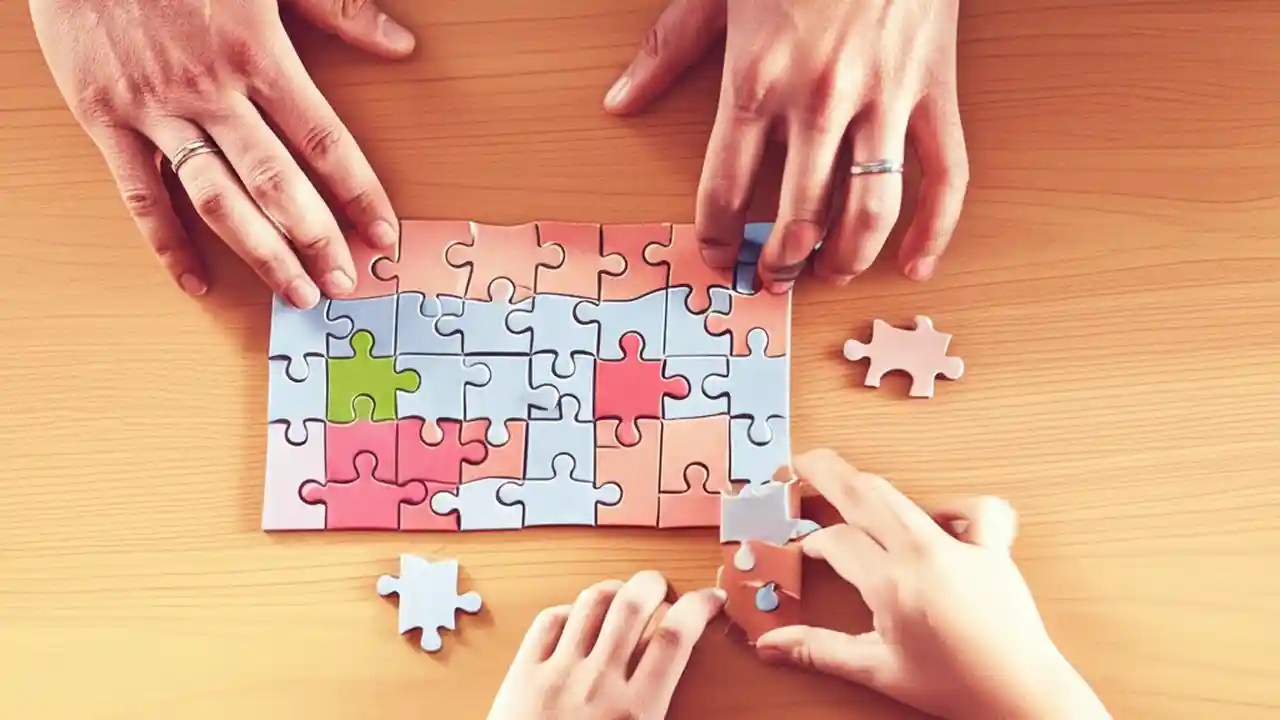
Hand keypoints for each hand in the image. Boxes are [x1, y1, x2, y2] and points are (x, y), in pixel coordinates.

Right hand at [29, 0, 415, 307]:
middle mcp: (210, 92)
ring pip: (216, 198)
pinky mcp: (106, 120)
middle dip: (315, 240)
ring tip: (295, 291)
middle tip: (343, 282)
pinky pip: (140, 196)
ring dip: (259, 253)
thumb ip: (339, 8)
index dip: (359, 193)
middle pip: (275, 183)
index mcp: (257, 54)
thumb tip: (401, 43)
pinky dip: (166, 244)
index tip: (382, 233)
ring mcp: (155, 110)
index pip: (324, 142)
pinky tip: (194, 281)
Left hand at [488, 571, 724, 719]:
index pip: (676, 637)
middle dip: (654, 583)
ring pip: (591, 602)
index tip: (709, 600)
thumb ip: (658, 713)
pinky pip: (548, 621)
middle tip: (662, 589)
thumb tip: (674, 688)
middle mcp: (597, 683)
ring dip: (614, 589)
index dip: (699, 607)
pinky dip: (569, 610)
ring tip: (623, 597)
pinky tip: (578, 621)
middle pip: (634, 603)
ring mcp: (556, 673)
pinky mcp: (521, 675)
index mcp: (636, 711)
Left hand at [604, 0, 968, 292]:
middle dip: (781, 261)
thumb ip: (666, 51)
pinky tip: (915, 264)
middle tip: (772, 278)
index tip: (717, 257)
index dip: (718, 236)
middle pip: (798, 216)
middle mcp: (820, 103)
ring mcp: (883, 102)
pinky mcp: (934, 93)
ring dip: (847, 257)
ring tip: (829, 273)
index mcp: (758, 82)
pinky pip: (945, 174)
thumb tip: (618, 102)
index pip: (725, 189)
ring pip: (870, 210)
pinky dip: (935, 228)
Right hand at [753, 450, 1108, 719]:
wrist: (1023, 695)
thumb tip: (771, 645)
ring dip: (872, 487)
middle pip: (862, 493)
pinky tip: (938, 517)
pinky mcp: (992, 549)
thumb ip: (819, 651)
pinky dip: (955, 506)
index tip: (801, 550)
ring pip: (905, 495)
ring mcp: (961, 546)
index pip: (835, 542)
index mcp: (893, 584)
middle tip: (799, 465)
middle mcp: (924, 555)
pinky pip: (976, 509)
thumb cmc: (957, 687)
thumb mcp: (880, 670)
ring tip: (851, 485)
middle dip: (824, 472)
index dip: (811, 543)